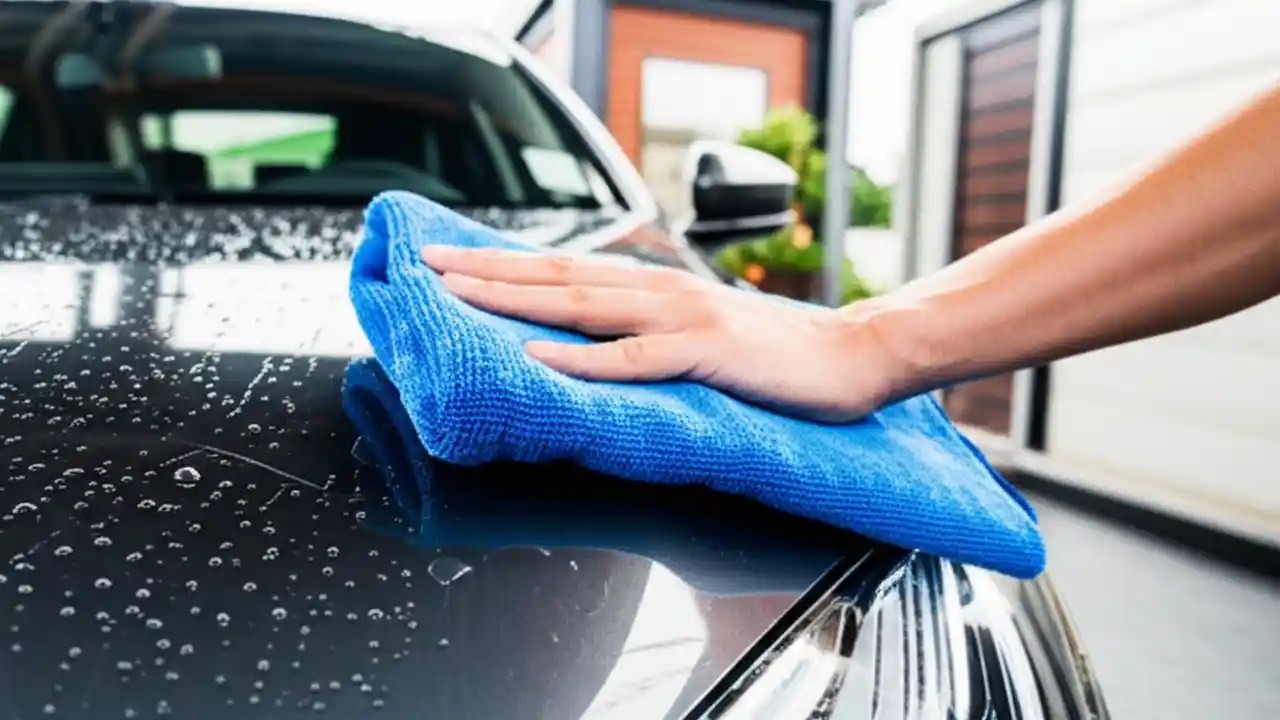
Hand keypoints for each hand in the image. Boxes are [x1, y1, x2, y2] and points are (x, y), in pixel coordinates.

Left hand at [420, 245, 909, 421]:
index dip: (503, 264)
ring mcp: (681, 318)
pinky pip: (634, 357)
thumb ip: (645, 331)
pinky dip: (583, 356)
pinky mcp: (706, 353)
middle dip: (486, 271)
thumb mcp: (695, 334)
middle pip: (557, 275)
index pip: (564, 269)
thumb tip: (584, 342)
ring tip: (459, 294)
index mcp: (654, 286)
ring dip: (516, 297)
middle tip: (428, 267)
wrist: (848, 356)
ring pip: (582, 304)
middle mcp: (659, 290)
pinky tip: (540, 353)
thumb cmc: (769, 353)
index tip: (449, 262)